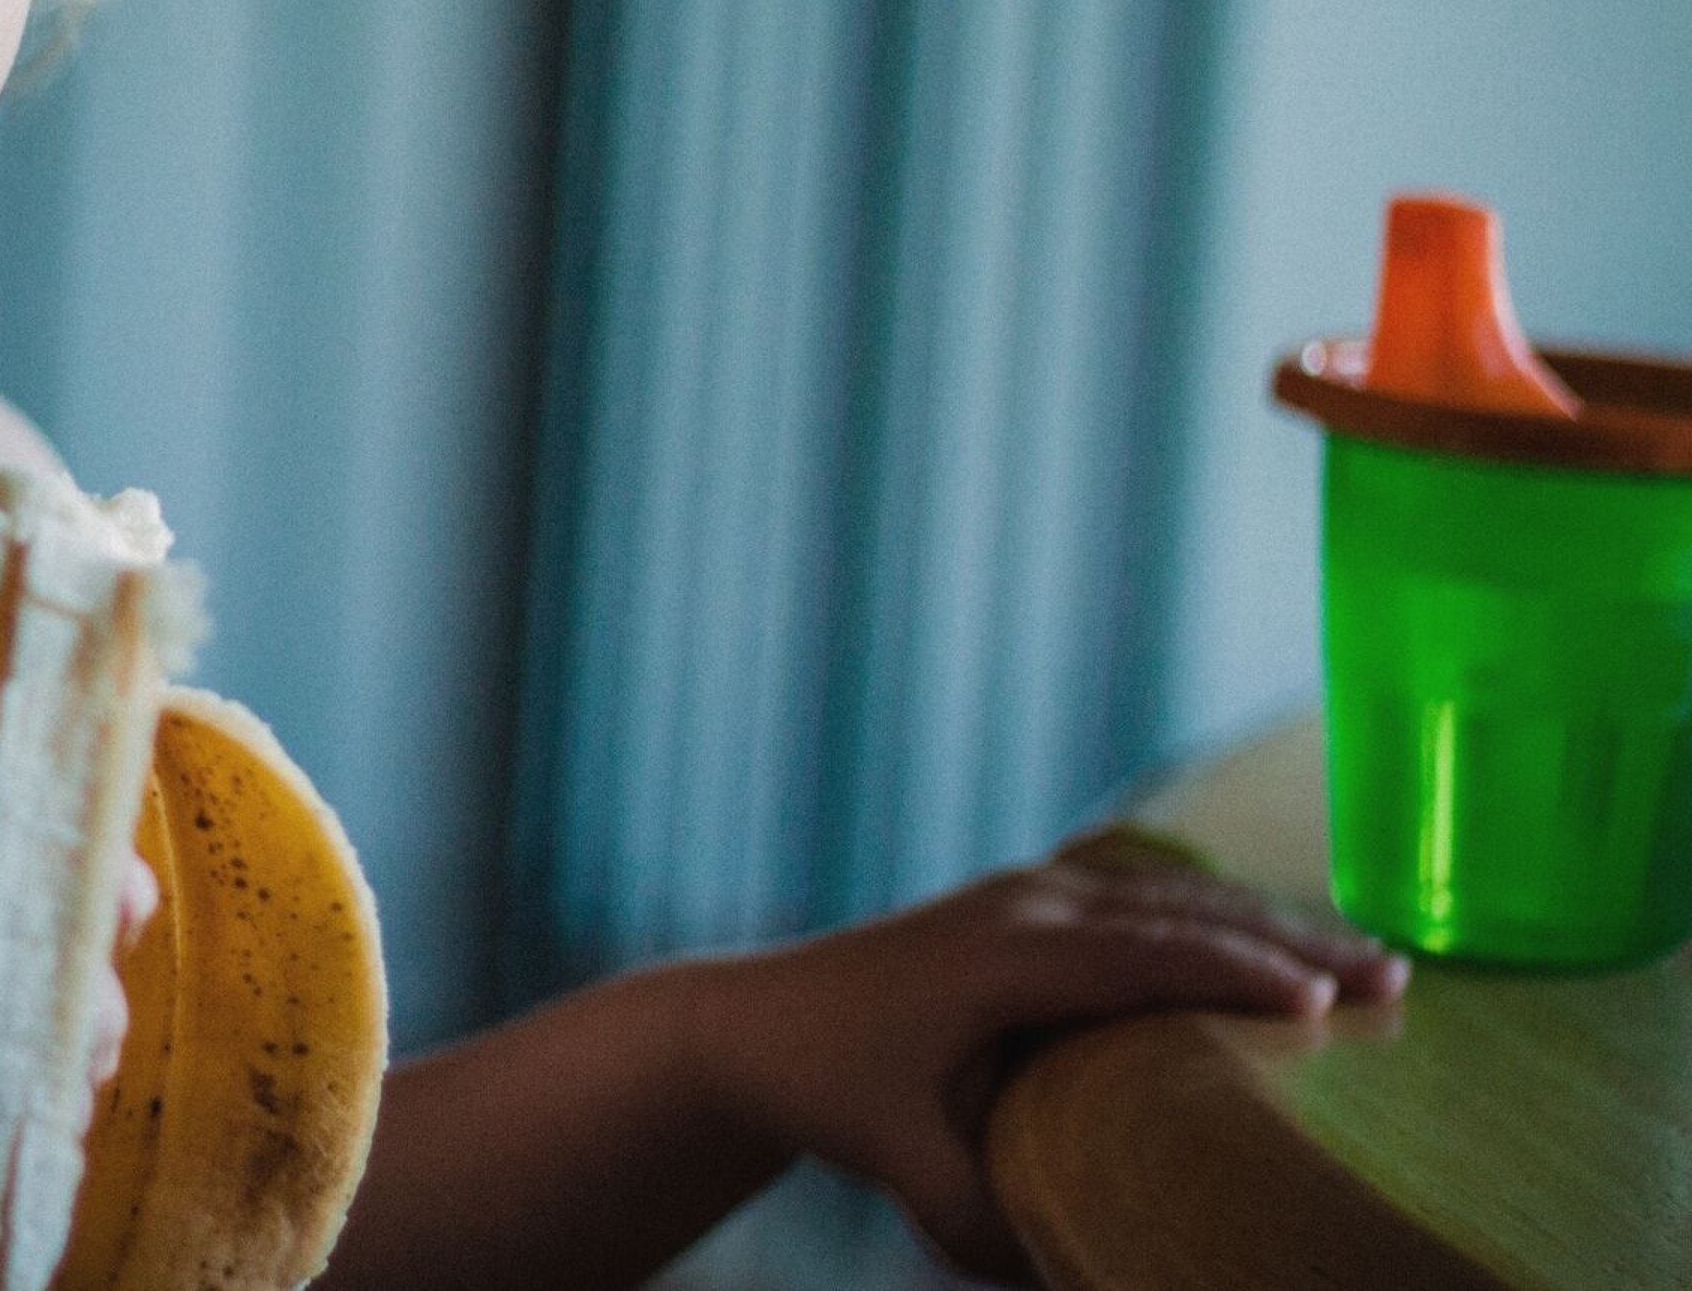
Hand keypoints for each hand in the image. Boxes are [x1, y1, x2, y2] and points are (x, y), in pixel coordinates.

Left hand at [720, 831, 1406, 1281]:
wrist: (748, 1024)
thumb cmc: (826, 1090)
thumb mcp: (899, 1164)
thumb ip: (979, 1212)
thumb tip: (1062, 1264)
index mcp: (997, 958)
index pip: (1140, 956)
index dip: (1233, 975)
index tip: (1324, 1007)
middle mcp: (1020, 907)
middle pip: (1177, 911)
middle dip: (1289, 940)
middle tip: (1395, 978)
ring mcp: (1023, 893)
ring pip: (1169, 891)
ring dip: (1269, 919)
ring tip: (1372, 957)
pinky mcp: (1025, 903)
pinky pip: (1142, 892)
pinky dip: (1220, 911)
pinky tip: (1284, 938)